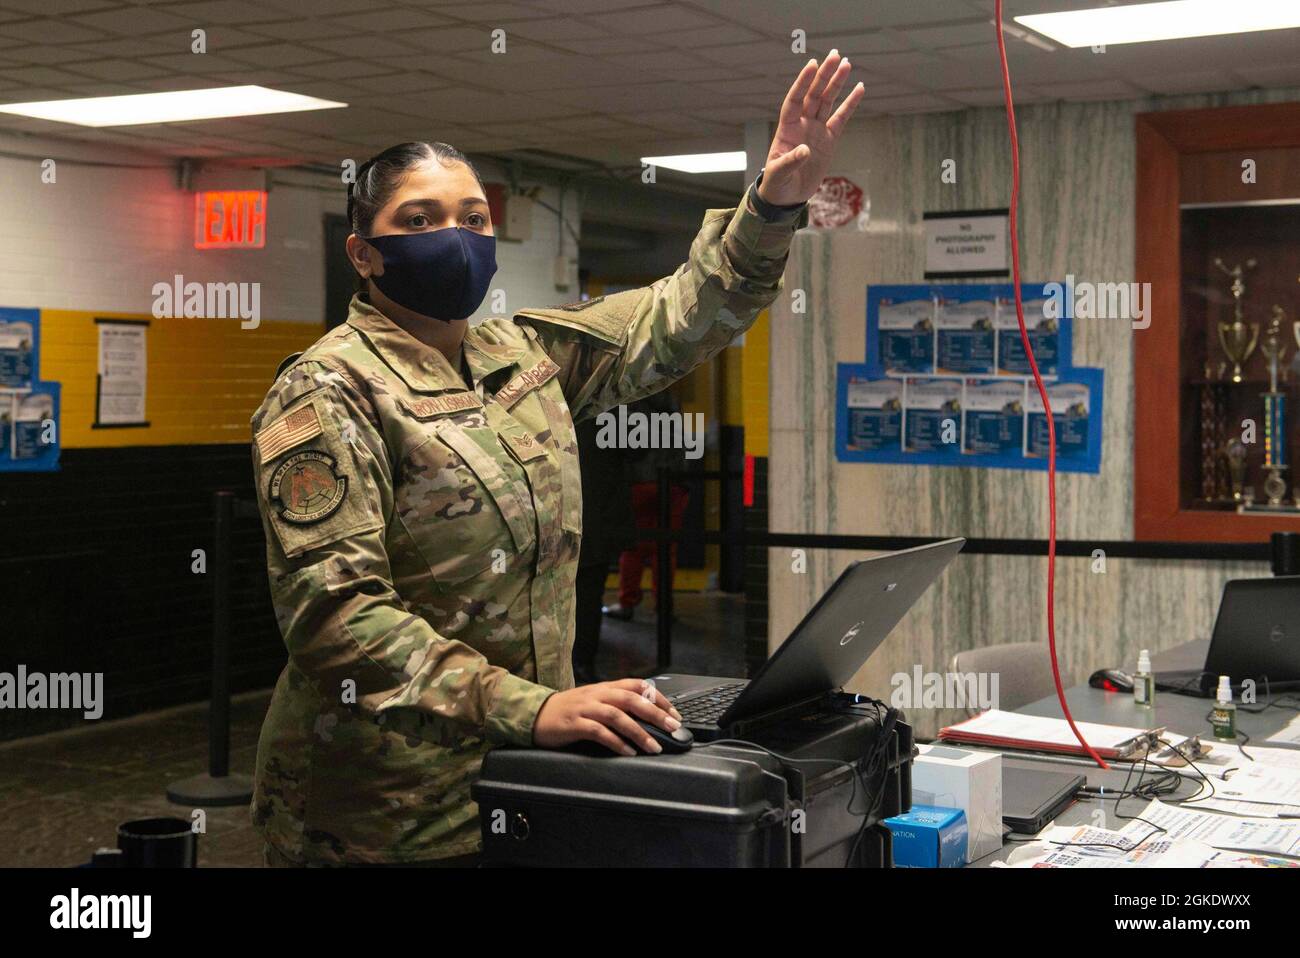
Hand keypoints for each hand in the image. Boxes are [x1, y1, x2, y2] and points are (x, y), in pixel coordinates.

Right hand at [533, 678, 683, 755]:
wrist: (535, 714)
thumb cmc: (569, 710)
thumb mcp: (594, 701)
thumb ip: (616, 705)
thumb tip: (647, 717)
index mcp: (605, 687)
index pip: (637, 686)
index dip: (658, 698)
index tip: (674, 713)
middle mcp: (597, 695)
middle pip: (631, 699)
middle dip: (655, 714)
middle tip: (673, 728)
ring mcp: (585, 709)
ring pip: (617, 716)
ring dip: (639, 732)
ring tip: (654, 746)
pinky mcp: (574, 724)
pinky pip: (599, 732)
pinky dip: (616, 742)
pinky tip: (628, 752)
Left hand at [758, 49, 864, 206]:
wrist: (787, 196)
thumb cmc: (777, 184)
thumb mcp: (778, 174)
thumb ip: (790, 161)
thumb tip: (805, 150)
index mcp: (787, 128)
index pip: (795, 99)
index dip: (803, 83)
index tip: (812, 65)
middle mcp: (802, 124)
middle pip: (814, 94)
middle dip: (824, 75)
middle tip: (836, 55)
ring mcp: (816, 130)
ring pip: (827, 101)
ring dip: (837, 83)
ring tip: (847, 63)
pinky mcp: (829, 140)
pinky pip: (841, 118)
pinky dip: (850, 104)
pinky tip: (859, 87)